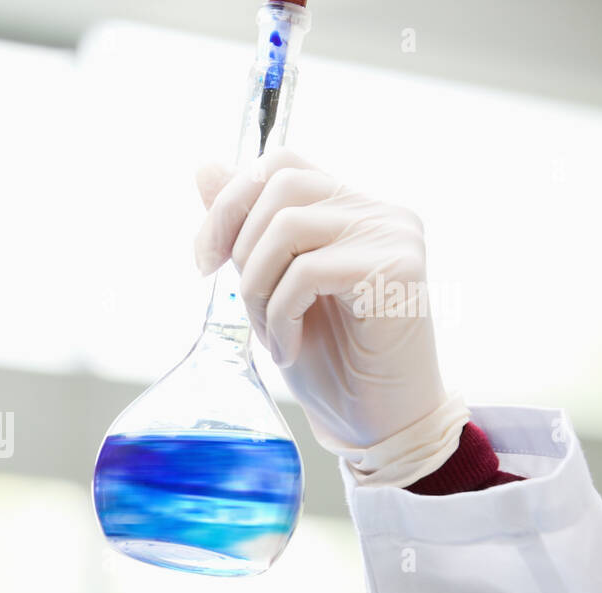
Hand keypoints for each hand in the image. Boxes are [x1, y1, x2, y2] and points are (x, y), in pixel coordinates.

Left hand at [192, 147, 468, 487]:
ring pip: (289, 227)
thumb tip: (204, 168)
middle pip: (280, 187)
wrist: (378, 419)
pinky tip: (288, 349)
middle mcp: (378, 209)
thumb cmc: (330, 359)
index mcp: (349, 206)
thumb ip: (245, 229)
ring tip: (270, 335)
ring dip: (257, 288)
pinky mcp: (397, 269)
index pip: (281, 163)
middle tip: (245, 311)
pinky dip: (280, 315)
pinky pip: (308, 272)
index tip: (207, 262)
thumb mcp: (269, 286)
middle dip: (238, 250)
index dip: (230, 201)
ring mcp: (393, 234)